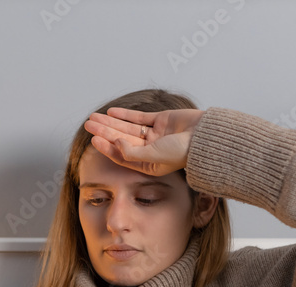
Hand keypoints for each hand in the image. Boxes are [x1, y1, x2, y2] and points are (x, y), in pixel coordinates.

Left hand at [84, 107, 204, 177]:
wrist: (207, 137)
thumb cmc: (183, 152)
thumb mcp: (154, 157)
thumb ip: (133, 153)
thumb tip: (115, 144)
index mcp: (148, 164)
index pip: (121, 155)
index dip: (106, 147)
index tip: (93, 139)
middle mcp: (150, 150)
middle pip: (121, 139)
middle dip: (104, 131)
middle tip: (88, 124)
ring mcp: (155, 135)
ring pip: (127, 128)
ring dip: (110, 122)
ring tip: (94, 117)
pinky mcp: (161, 121)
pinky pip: (139, 117)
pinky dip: (125, 114)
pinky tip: (111, 112)